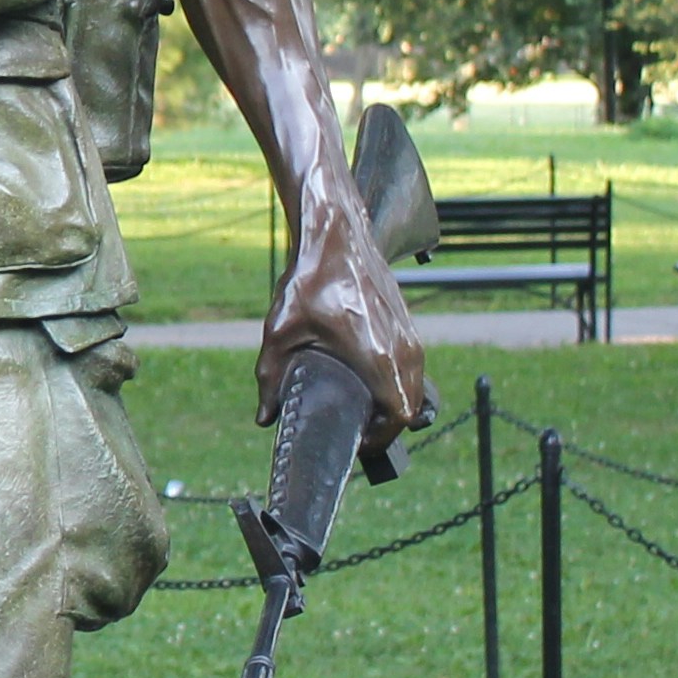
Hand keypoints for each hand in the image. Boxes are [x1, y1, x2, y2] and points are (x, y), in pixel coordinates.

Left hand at [264, 196, 432, 459]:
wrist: (335, 234)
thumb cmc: (309, 280)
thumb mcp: (281, 333)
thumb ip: (271, 379)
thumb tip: (264, 417)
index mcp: (379, 357)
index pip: (399, 417)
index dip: (379, 439)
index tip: (355, 443)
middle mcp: (404, 349)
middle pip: (410, 409)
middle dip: (384, 427)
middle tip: (353, 432)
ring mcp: (410, 335)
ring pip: (413, 387)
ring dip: (392, 404)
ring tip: (359, 411)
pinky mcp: (407, 324)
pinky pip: (410, 368)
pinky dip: (396, 383)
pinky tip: (366, 383)